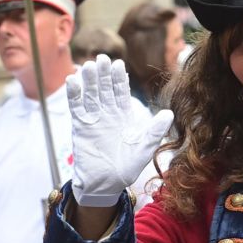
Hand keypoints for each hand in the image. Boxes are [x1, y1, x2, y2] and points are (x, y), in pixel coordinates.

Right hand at [68, 55, 173, 206]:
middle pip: (104, 89)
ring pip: (90, 95)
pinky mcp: (80, 127)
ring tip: (89, 66)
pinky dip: (74, 94)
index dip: (119, 79)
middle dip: (103, 74)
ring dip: (89, 81)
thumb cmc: (127, 167)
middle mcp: (107, 114)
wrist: (106, 184)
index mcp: (123, 116)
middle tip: (102, 58)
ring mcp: (92, 119)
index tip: (119, 65)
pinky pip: (76, 107)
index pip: (120, 92)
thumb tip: (169, 114)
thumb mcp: (145, 147)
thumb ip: (155, 130)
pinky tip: (72, 81)